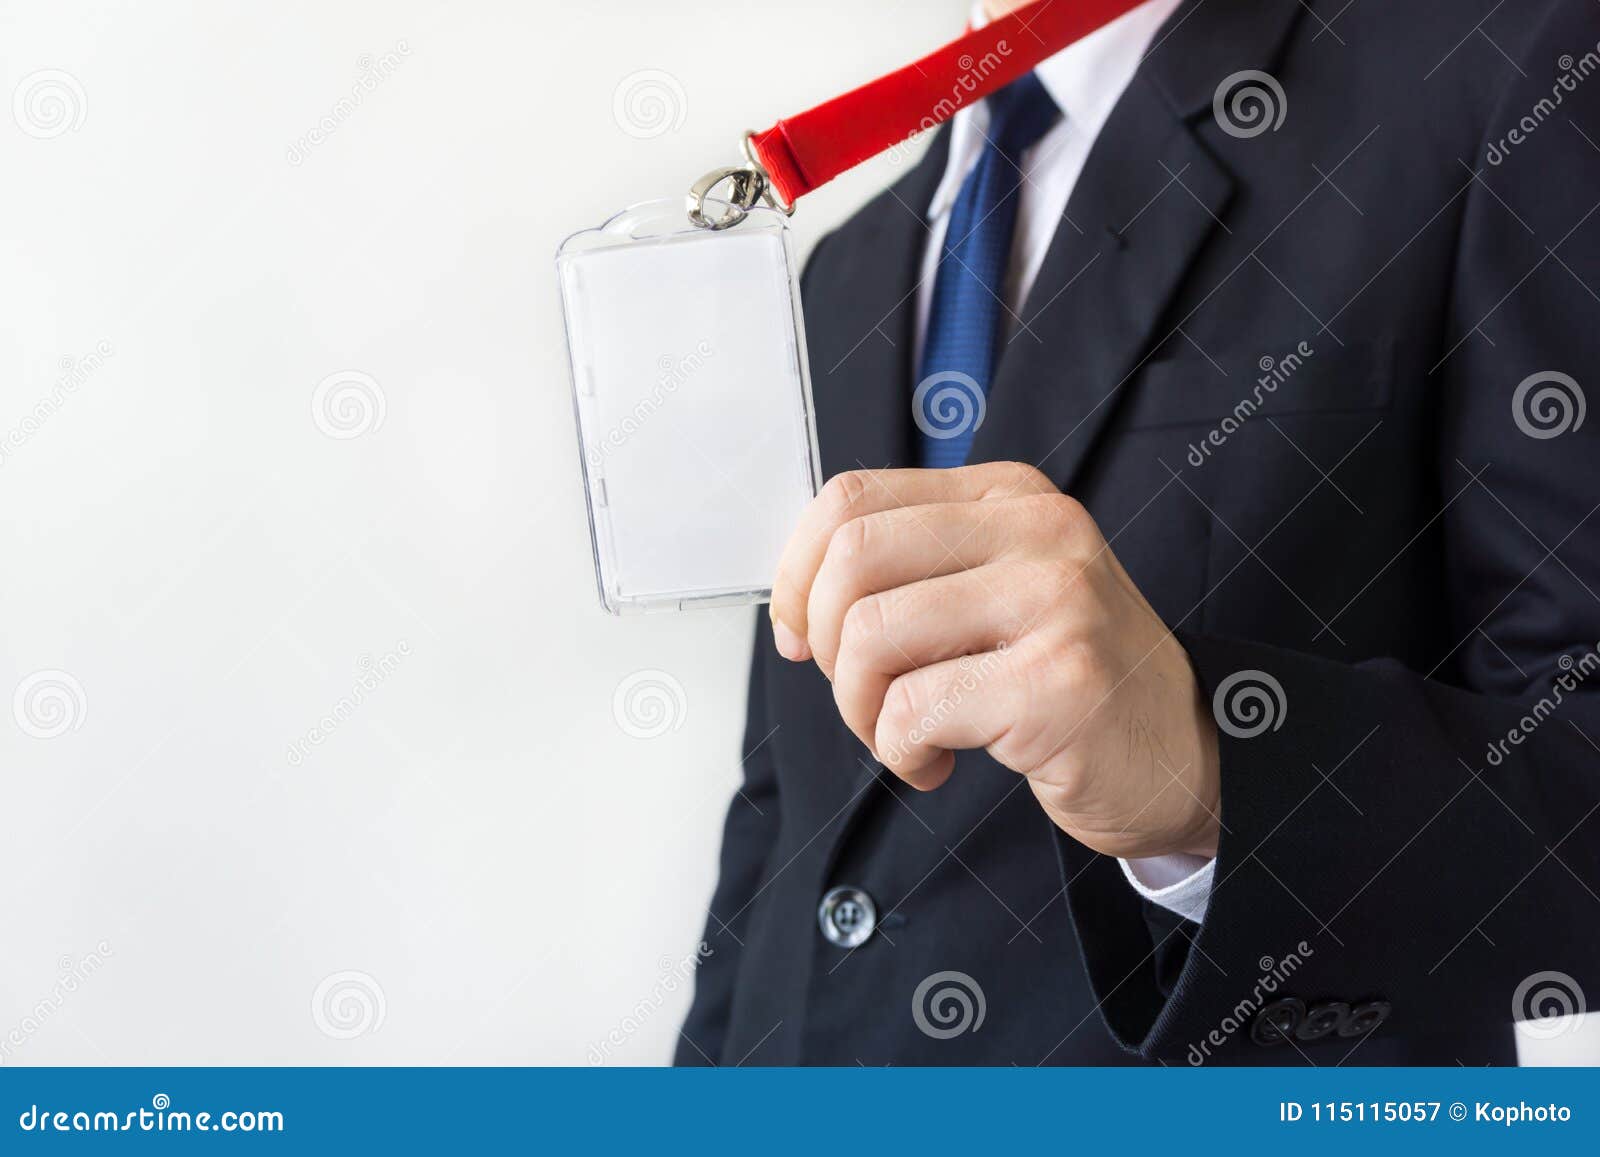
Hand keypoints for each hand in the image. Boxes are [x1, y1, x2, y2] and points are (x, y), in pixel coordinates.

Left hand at [768, 462, 1220, 860]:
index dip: (797, 574)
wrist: (1182, 757)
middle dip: (826, 645)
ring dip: (861, 710)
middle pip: (851, 560)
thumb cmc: (1069, 680)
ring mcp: (1057, 601)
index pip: (852, 500)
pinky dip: (900, 752)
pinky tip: (937, 763)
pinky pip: (913, 711)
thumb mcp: (994, 594)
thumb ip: (908, 575)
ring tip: (904, 735)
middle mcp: (1039, 530)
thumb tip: (792, 609)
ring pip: (870, 636)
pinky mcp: (1060, 682)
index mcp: (1009, 496)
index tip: (799, 634)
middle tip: (863, 695)